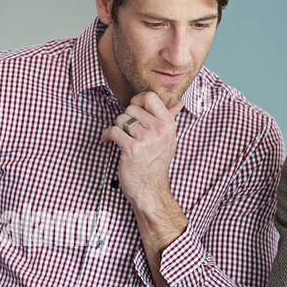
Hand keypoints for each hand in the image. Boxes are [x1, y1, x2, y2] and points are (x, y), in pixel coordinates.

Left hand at [100, 91, 176, 209]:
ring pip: (121, 119)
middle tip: (129, 132)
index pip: (150, 97)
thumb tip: (179, 103)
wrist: (150, 189)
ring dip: (117, 128)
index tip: (134, 110)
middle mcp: (159, 130)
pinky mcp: (131, 149)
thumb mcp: (168, 140)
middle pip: (131, 109)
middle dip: (125, 119)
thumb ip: (170, 119)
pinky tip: (108, 140)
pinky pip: (113, 131)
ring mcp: (146, 139)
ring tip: (122, 138)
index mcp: (168, 125)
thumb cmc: (156, 164)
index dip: (138, 100)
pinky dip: (107, 136)